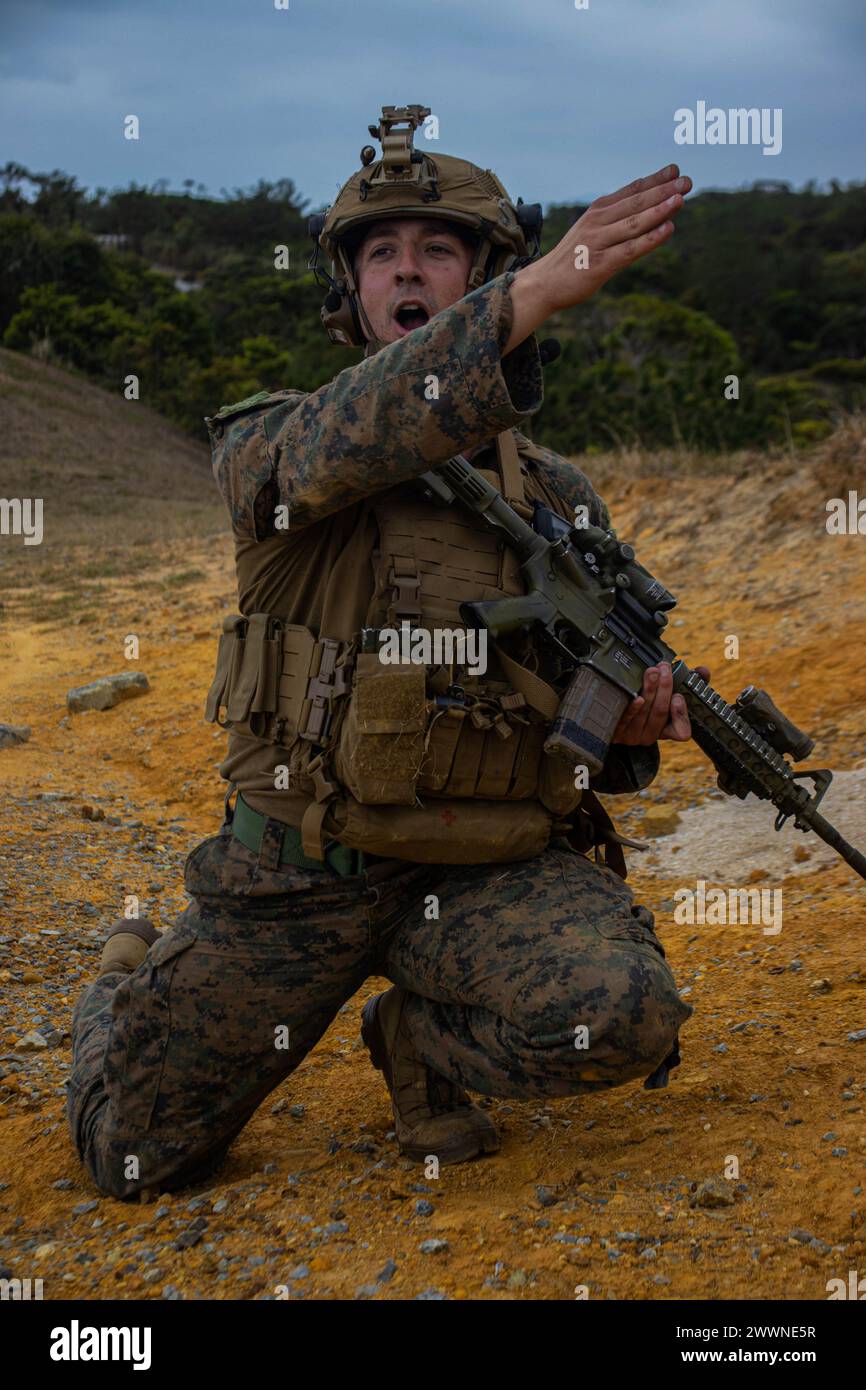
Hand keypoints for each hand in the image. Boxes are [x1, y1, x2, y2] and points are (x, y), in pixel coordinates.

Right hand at [505, 164, 691, 352]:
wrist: (543, 284)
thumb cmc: (571, 258)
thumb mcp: (590, 231)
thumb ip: (614, 220)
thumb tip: (645, 209)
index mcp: (597, 211)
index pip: (630, 191)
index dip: (654, 180)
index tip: (675, 171)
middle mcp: (597, 223)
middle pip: (635, 203)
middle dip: (663, 191)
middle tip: (687, 182)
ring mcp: (598, 243)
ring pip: (634, 223)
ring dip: (659, 210)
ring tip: (681, 200)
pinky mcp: (600, 265)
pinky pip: (630, 250)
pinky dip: (650, 239)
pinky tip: (668, 229)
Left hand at [612, 662, 710, 744]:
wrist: (613, 713)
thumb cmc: (647, 700)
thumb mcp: (668, 693)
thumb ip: (690, 682)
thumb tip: (703, 671)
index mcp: (667, 730)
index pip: (682, 732)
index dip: (681, 715)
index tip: (678, 697)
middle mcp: (651, 735)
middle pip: (661, 713)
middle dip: (664, 688)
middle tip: (664, 669)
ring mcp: (633, 736)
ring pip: (645, 712)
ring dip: (650, 690)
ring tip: (652, 671)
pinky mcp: (617, 732)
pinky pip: (626, 719)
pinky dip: (633, 708)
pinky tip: (636, 697)